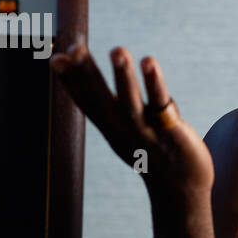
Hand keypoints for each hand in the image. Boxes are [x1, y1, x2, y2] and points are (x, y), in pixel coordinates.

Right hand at [51, 42, 213, 204]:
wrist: (181, 191)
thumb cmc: (152, 156)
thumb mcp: (124, 133)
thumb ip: (109, 109)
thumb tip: (90, 84)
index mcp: (110, 129)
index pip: (86, 101)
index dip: (70, 81)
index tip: (56, 57)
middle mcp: (123, 130)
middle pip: (101, 99)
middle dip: (87, 72)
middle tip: (75, 46)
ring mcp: (146, 131)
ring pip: (131, 101)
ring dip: (123, 76)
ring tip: (117, 49)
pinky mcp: (169, 130)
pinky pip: (161, 103)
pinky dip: (153, 82)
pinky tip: (149, 61)